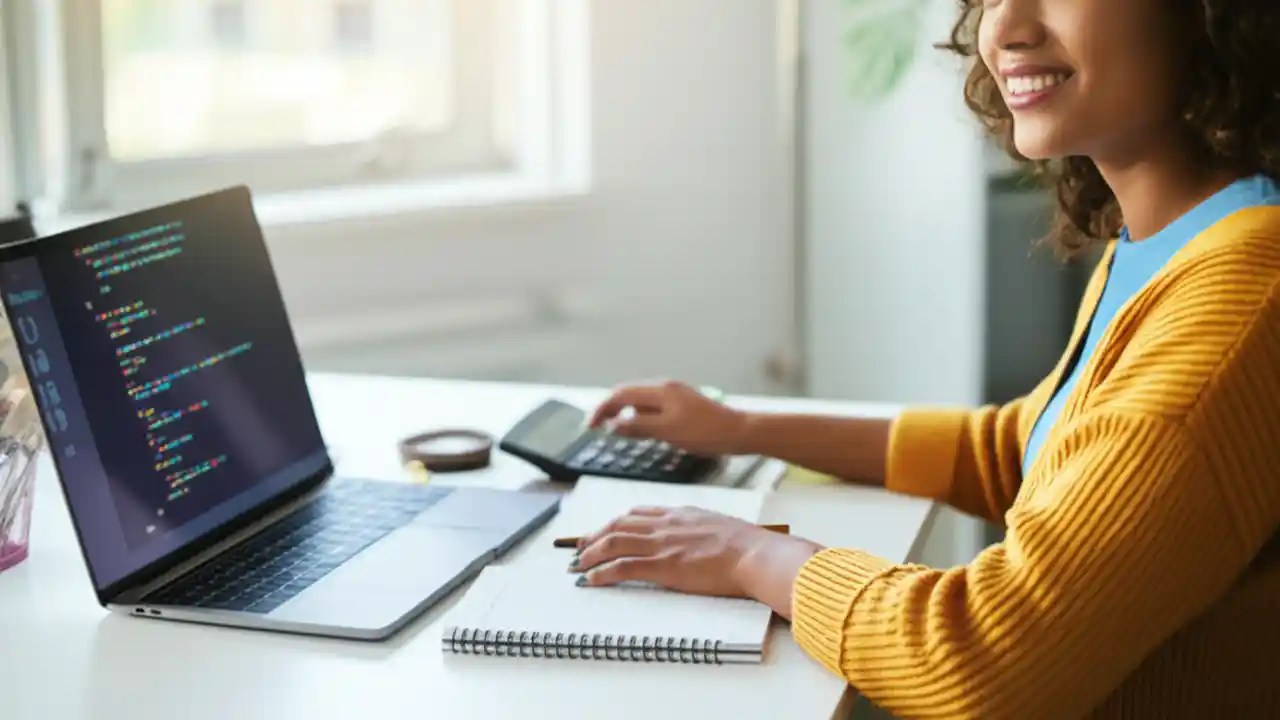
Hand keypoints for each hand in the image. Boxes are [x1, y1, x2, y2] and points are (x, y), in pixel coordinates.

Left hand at [571, 506, 823, 615]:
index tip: (604, 529)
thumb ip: (700, 529)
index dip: (616, 522)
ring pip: (614, 542)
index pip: (638, 513)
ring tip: (577, 564)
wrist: (756, 554)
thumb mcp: (718, 526)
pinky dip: (601, 573)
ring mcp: (663, 544)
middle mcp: (666, 524)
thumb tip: (697, 538)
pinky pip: (622, 567)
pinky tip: (591, 580)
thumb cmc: (748, 545)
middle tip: (580, 546)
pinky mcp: (663, 566)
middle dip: (594, 535)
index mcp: (680, 514)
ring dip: (590, 554)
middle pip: (619, 524)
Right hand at [589, 381, 748, 455]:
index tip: (590, 426)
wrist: (739, 432)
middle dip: (610, 409)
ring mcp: (675, 394)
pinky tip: (642, 430)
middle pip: (628, 393)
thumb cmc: (705, 432)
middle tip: (598, 429)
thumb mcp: (667, 432)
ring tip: (617, 432)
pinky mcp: (682, 404)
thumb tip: (613, 425)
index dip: (602, 409)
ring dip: (625, 413)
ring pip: (640, 400)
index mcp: (660, 390)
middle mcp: (665, 387)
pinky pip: (653, 406)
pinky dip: (640, 416)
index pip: (621, 394)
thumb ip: (638, 426)